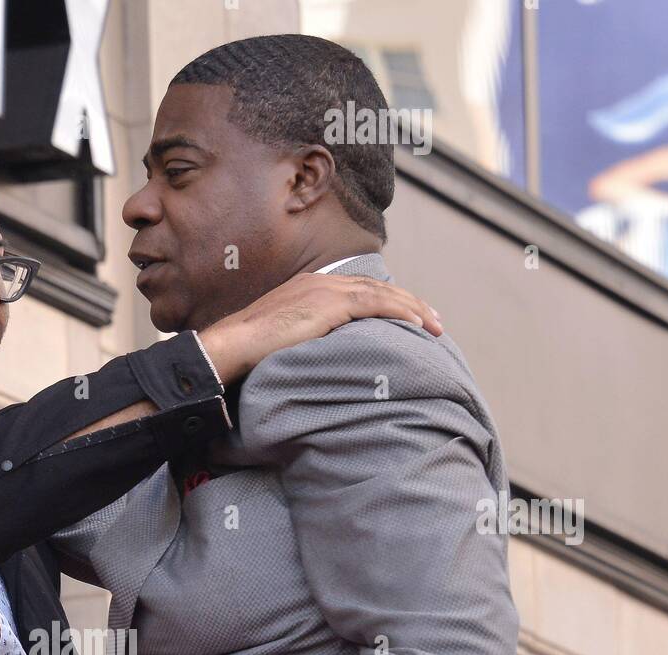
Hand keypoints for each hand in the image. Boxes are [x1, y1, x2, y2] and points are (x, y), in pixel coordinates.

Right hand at [198, 272, 441, 383]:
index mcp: (309, 288)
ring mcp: (325, 291)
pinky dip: (401, 312)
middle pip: (376, 288)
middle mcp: (320, 283)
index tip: (408, 316)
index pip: (358, 290)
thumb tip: (315, 358)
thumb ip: (302, 339)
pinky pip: (376, 304)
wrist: (231, 344)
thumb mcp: (280, 340)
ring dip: (413, 308)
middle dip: (409, 302)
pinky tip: (418, 323)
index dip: (387, 301)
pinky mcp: (329, 304)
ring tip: (435, 325)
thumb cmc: (247, 351)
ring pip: (382, 294)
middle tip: (434, 320)